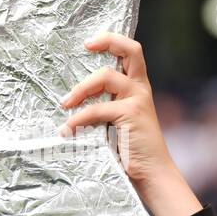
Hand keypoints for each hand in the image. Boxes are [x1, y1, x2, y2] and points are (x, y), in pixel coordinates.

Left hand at [58, 32, 176, 189]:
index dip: (112, 41)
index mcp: (138, 88)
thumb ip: (104, 107)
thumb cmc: (132, 151)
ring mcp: (137, 100)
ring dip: (80, 89)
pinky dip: (78, 119)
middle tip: (83, 49)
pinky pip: (96, 109)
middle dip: (106, 43)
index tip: (89, 43)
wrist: (152, 174)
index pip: (132, 53)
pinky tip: (67, 131)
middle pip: (130, 51)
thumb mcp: (118, 122)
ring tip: (64, 104)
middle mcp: (141, 89)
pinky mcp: (131, 114)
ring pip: (105, 77)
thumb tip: (68, 102)